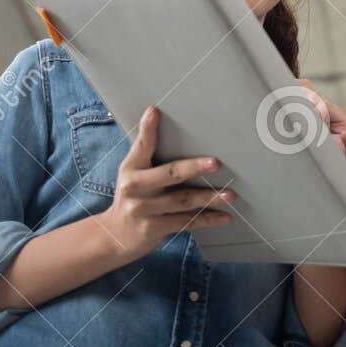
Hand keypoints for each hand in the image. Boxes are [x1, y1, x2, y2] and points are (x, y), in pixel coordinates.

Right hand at [104, 106, 233, 260]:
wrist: (115, 235)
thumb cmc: (132, 196)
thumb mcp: (132, 173)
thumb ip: (146, 153)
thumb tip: (157, 117)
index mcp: (131, 169)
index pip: (141, 146)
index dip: (148, 128)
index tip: (155, 111)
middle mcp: (135, 188)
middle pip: (170, 174)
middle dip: (194, 168)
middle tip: (216, 163)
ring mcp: (144, 209)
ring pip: (183, 201)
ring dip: (209, 198)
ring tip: (230, 194)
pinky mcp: (154, 228)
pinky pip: (186, 222)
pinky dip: (207, 219)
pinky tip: (224, 217)